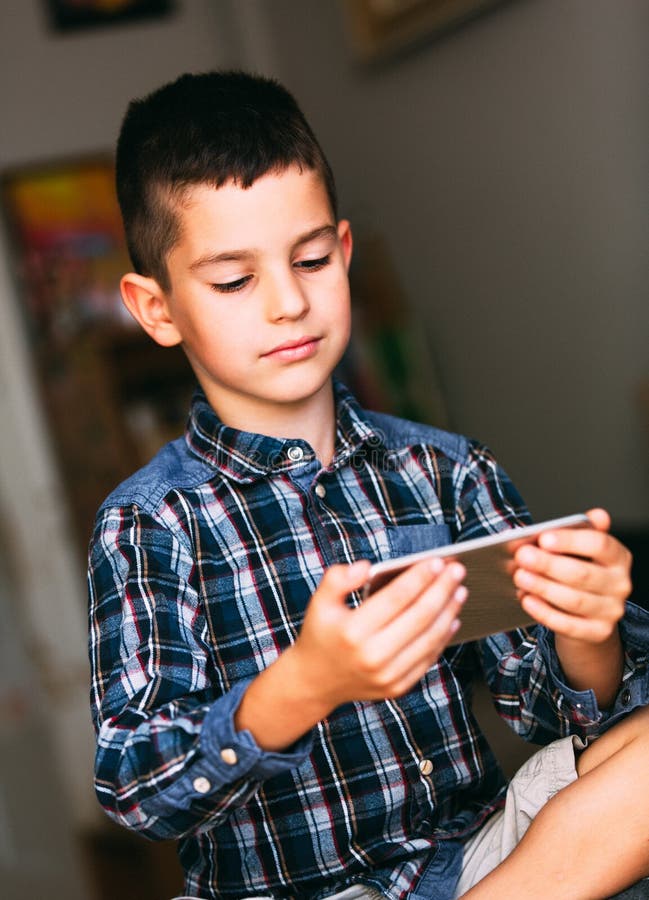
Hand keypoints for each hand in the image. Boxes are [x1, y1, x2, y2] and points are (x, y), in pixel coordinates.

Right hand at [291, 556, 466, 714]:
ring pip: (430, 638)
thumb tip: (367, 567)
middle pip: (420, 616)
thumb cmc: (321, 634)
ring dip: (449, 611)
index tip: (437, 560)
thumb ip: (338, 578)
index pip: (397, 598)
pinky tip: (451, 617)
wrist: (315, 682)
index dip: (420, 577)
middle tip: (458, 569)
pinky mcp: (398, 687)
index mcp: (353, 631)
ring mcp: (388, 675)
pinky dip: (443, 637)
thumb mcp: (319, 601)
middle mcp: (372, 656)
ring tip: (460, 590)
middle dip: (442, 589)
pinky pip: (428, 658)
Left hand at [512, 508, 631, 643]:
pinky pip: (568, 625)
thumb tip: (566, 523)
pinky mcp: (598, 633)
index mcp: (618, 557)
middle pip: (582, 574)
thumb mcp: (578, 550)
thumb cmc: (578, 571)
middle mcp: (620, 584)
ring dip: (543, 588)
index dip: (570, 541)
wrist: (588, 614)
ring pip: (574, 600)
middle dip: (548, 565)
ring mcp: (611, 611)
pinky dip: (544, 613)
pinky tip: (527, 599)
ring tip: (520, 577)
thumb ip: (571, 534)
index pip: (599, 544)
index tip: (543, 538)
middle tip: (522, 557)